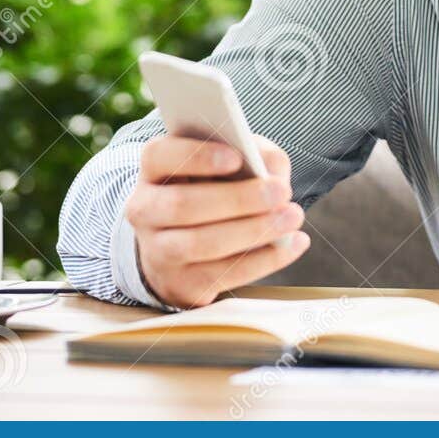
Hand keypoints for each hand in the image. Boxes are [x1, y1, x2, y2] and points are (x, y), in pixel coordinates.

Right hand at [125, 134, 308, 307]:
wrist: (184, 248)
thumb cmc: (214, 190)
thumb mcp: (230, 163)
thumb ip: (253, 154)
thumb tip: (273, 171)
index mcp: (153, 170)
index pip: (159, 156)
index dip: (197, 156)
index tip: (237, 157)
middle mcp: (145, 210)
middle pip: (182, 204)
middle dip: (238, 199)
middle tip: (282, 191)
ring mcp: (157, 251)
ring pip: (200, 244)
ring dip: (253, 230)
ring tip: (292, 217)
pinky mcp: (180, 283)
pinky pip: (221, 274)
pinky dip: (264, 260)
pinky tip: (293, 244)